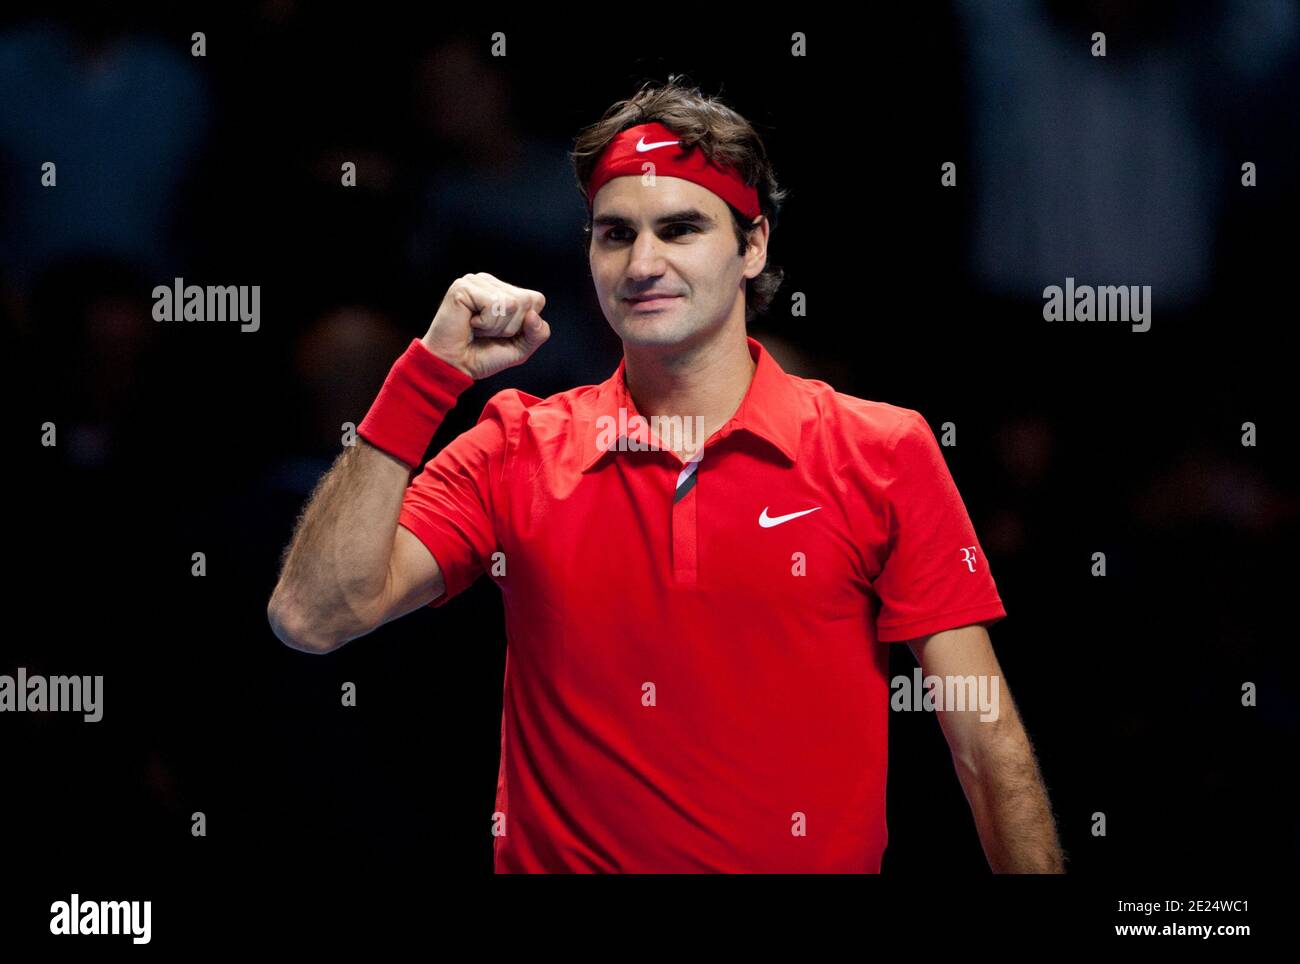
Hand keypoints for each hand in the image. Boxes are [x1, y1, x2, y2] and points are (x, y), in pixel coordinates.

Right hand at [420, 272, 550, 379]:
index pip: (536, 300)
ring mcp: (476, 282)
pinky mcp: (463, 287)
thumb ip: (537, 334)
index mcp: (504, 290)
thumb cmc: (482, 356)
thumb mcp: (520, 348)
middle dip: (510, 326)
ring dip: (496, 326)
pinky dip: (485, 323)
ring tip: (477, 328)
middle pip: (526, 301)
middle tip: (486, 332)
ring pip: (512, 303)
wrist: (453, 366)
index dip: (524, 324)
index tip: (501, 333)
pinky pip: (494, 304)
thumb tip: (534, 315)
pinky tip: (469, 323)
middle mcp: (490, 282)